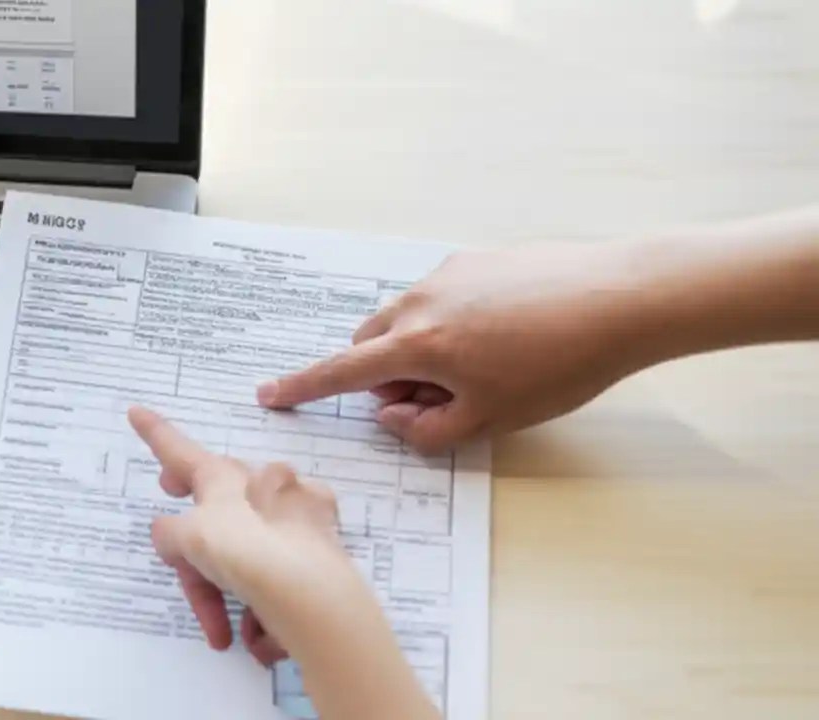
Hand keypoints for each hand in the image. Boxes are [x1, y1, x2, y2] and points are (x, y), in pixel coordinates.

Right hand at [129, 406, 358, 665]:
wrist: (311, 591)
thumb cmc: (243, 551)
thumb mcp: (188, 538)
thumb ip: (172, 533)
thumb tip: (176, 535)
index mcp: (225, 477)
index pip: (179, 451)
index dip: (154, 433)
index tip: (136, 409)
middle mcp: (262, 486)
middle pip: (217, 517)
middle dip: (199, 556)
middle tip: (186, 572)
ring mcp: (297, 515)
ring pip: (248, 556)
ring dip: (231, 597)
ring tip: (228, 634)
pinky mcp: (324, 548)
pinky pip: (282, 577)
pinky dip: (266, 607)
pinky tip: (263, 636)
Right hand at [257, 242, 647, 453]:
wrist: (621, 298)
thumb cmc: (559, 365)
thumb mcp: (490, 420)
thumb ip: (427, 428)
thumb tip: (393, 415)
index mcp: (417, 345)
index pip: (342, 372)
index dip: (303, 388)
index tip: (271, 394)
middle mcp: (420, 301)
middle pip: (371, 343)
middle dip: (385, 377)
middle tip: (439, 402)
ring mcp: (448, 275)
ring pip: (406, 320)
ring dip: (419, 350)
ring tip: (484, 369)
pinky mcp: (477, 260)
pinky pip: (440, 297)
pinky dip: (450, 324)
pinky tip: (506, 335)